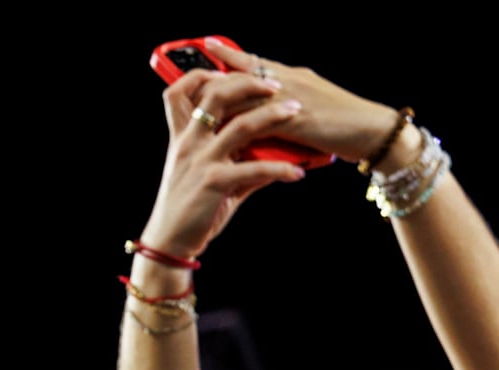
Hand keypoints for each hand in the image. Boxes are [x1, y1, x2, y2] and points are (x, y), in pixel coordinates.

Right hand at [139, 62, 303, 260]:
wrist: (169, 240)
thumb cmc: (190, 207)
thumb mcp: (209, 175)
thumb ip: (237, 159)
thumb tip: (274, 152)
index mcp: (183, 137)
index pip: (182, 90)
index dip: (206, 74)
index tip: (234, 73)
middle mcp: (189, 143)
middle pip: (215, 95)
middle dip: (249, 83)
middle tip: (277, 86)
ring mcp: (200, 161)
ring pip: (240, 126)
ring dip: (273, 116)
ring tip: (297, 114)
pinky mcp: (212, 183)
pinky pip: (253, 169)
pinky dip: (280, 169)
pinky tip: (298, 173)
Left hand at [201, 38, 407, 166]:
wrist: (372, 132)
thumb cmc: (341, 121)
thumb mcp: (309, 104)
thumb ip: (281, 103)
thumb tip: (257, 108)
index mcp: (292, 75)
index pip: (254, 61)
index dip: (229, 55)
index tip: (207, 45)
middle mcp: (289, 82)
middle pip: (242, 76)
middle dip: (214, 79)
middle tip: (187, 77)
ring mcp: (291, 100)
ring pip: (246, 96)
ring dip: (220, 102)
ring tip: (195, 106)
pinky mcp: (296, 122)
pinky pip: (260, 122)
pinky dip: (240, 127)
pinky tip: (220, 133)